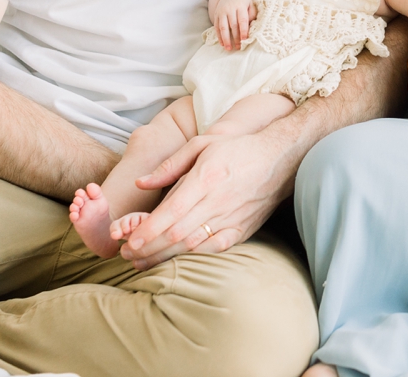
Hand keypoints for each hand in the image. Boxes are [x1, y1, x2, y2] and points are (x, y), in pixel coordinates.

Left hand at [117, 123, 294, 268]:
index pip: (171, 211)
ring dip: (164, 256)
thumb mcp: (202, 144)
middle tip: (127, 255)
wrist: (280, 158)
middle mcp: (218, 201)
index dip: (148, 230)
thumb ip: (170, 165)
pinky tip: (176, 260)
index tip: (129, 241)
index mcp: (205, 179)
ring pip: (192, 245)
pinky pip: (215, 248)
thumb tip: (141, 182)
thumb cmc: (237, 149)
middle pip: (177, 233)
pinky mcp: (243, 229)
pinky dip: (194, 257)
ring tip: (142, 262)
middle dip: (148, 248)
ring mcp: (232, 217)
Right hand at [208, 0, 254, 50]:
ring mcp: (221, 12)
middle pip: (233, 25)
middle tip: (239, 47)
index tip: (245, 40)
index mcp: (240, 6)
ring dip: (226, 39)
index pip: (242, 20)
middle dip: (235, 37)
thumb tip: (251, 26)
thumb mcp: (250, 4)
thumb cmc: (242, 3)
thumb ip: (252, 14)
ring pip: (223, 27)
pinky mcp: (216, 15)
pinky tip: (222, 44)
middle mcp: (230, 8)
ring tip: (229, 48)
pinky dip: (219, 36)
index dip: (243, 30)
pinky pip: (216, 27)